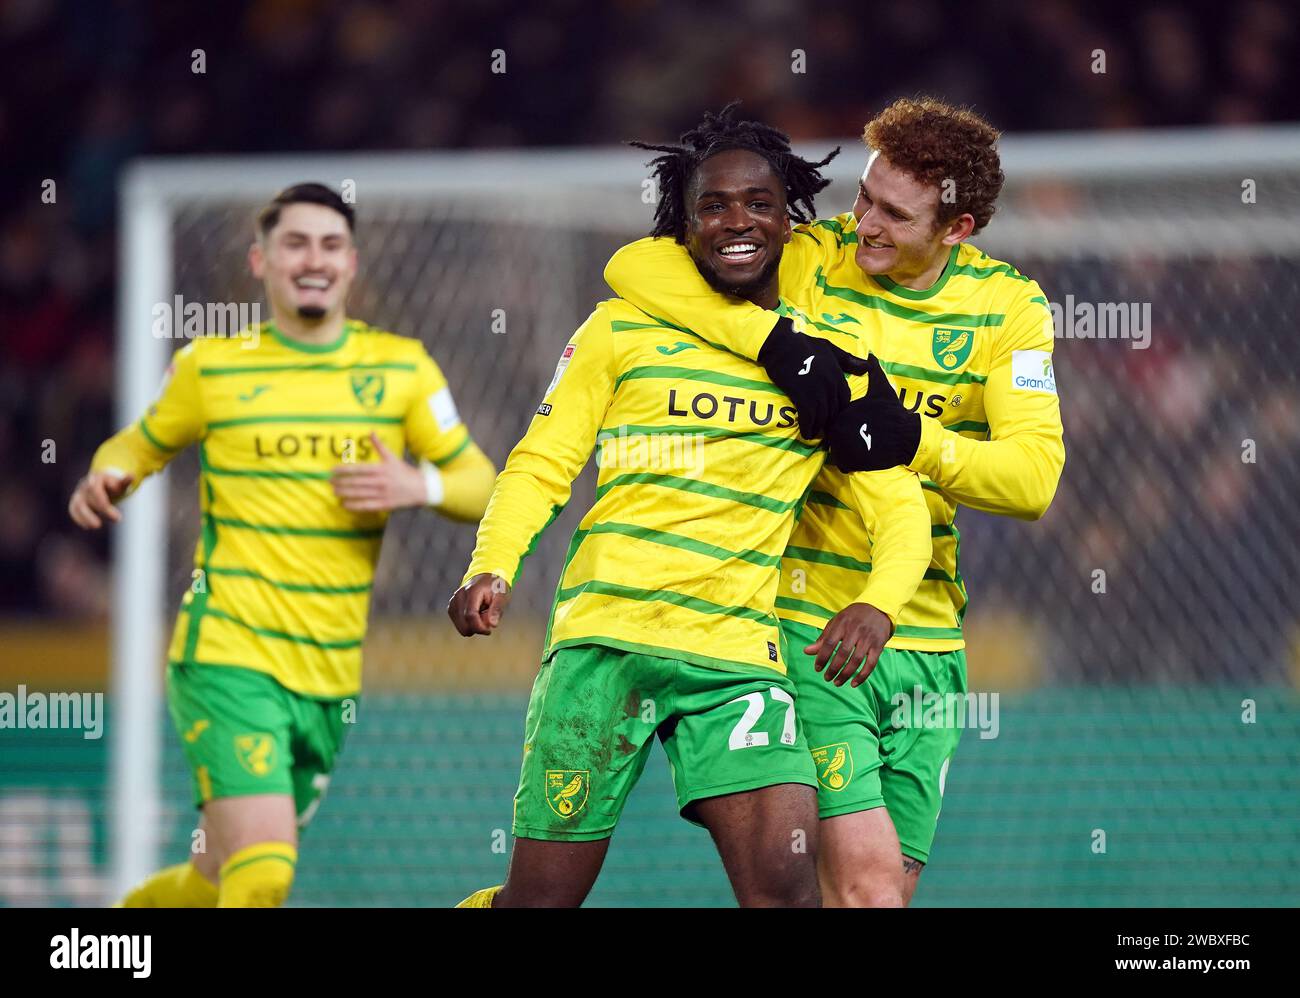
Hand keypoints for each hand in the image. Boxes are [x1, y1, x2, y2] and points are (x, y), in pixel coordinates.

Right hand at [68, 470, 133, 528]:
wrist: (100, 483)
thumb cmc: (112, 485)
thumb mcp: (120, 484)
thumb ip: (125, 482)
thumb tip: (131, 476)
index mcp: (96, 478)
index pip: (96, 488)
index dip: (104, 499)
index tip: (117, 506)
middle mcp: (85, 485)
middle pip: (90, 497)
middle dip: (103, 508)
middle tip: (118, 519)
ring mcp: (79, 493)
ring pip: (78, 504)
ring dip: (86, 516)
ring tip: (96, 526)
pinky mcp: (75, 502)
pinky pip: (73, 509)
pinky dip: (79, 518)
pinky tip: (88, 527)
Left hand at [331, 432, 426, 511]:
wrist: (421, 488)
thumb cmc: (404, 472)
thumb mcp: (393, 457)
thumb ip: (379, 446)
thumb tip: (371, 432)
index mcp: (381, 469)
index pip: (358, 469)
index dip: (344, 470)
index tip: (333, 470)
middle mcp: (380, 482)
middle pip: (356, 482)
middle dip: (341, 482)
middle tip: (329, 482)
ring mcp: (382, 494)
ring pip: (359, 494)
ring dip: (345, 493)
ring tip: (334, 492)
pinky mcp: (384, 504)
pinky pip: (366, 506)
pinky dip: (354, 506)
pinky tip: (344, 504)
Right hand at [448, 573, 511, 635]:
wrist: (486, 576)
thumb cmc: (495, 586)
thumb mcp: (502, 595)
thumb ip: (497, 609)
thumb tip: (492, 625)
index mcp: (472, 591)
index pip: (470, 616)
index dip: (479, 628)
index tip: (489, 631)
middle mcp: (459, 596)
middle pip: (464, 624)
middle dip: (477, 628)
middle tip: (488, 620)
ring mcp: (453, 602)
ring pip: (461, 627)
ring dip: (473, 626)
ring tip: (482, 615)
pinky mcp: (451, 607)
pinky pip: (459, 625)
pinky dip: (468, 624)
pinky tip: (476, 615)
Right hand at [757, 317, 869, 438]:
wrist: (782, 344)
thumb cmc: (804, 344)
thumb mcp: (830, 348)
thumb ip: (848, 360)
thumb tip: (868, 367)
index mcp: (837, 374)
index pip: (845, 398)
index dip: (840, 409)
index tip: (834, 415)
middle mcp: (830, 385)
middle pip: (834, 410)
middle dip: (830, 421)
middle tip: (824, 429)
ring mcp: (816, 391)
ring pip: (822, 416)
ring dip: (819, 427)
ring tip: (814, 433)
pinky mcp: (802, 396)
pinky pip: (808, 417)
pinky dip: (808, 427)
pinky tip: (805, 433)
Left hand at [805, 602, 893, 686]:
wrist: (878, 608)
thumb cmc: (852, 617)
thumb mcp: (836, 622)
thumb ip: (822, 638)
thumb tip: (806, 652)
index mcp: (842, 623)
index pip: (829, 643)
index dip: (822, 657)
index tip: (817, 668)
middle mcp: (855, 630)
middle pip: (843, 653)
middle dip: (833, 668)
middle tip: (826, 678)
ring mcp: (868, 639)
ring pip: (856, 661)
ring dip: (845, 674)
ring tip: (837, 682)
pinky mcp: (878, 646)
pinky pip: (871, 664)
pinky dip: (862, 676)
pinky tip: (853, 683)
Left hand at [825, 354, 921, 471]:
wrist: (908, 436)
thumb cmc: (893, 413)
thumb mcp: (882, 389)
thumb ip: (873, 371)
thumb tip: (870, 354)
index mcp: (843, 410)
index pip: (832, 418)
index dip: (843, 422)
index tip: (856, 424)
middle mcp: (839, 427)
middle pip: (832, 435)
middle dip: (842, 437)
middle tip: (860, 437)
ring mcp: (843, 446)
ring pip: (835, 450)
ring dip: (845, 450)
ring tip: (861, 446)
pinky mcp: (849, 461)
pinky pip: (842, 463)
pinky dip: (849, 462)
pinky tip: (862, 456)